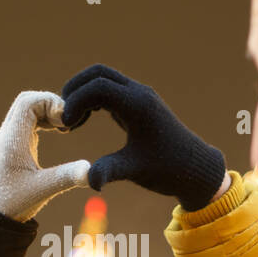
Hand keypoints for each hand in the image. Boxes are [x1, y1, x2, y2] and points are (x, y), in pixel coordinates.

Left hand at [0, 91, 89, 221]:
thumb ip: (67, 177)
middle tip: (69, 121)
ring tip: (66, 127)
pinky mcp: (16, 144)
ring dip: (49, 111)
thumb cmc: (13, 203)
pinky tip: (60, 132)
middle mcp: (9, 134)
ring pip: (29, 109)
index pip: (27, 101)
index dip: (50, 102)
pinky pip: (31, 119)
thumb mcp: (43, 189)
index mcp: (12, 139)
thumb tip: (92, 171)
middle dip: (51, 104)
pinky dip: (46, 119)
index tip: (66, 121)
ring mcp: (11, 137)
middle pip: (27, 100)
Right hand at [60, 63, 226, 210]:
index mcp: (138, 105)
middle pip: (97, 73)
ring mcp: (139, 95)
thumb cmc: (168, 169)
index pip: (97, 87)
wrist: (194, 169)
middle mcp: (139, 93)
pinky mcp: (137, 103)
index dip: (75, 102)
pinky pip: (108, 89)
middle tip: (62, 119)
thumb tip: (90, 183)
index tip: (66, 127)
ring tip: (71, 122)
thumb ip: (109, 171)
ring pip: (102, 78)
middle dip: (74, 90)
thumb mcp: (135, 171)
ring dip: (82, 93)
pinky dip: (91, 99)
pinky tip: (83, 121)